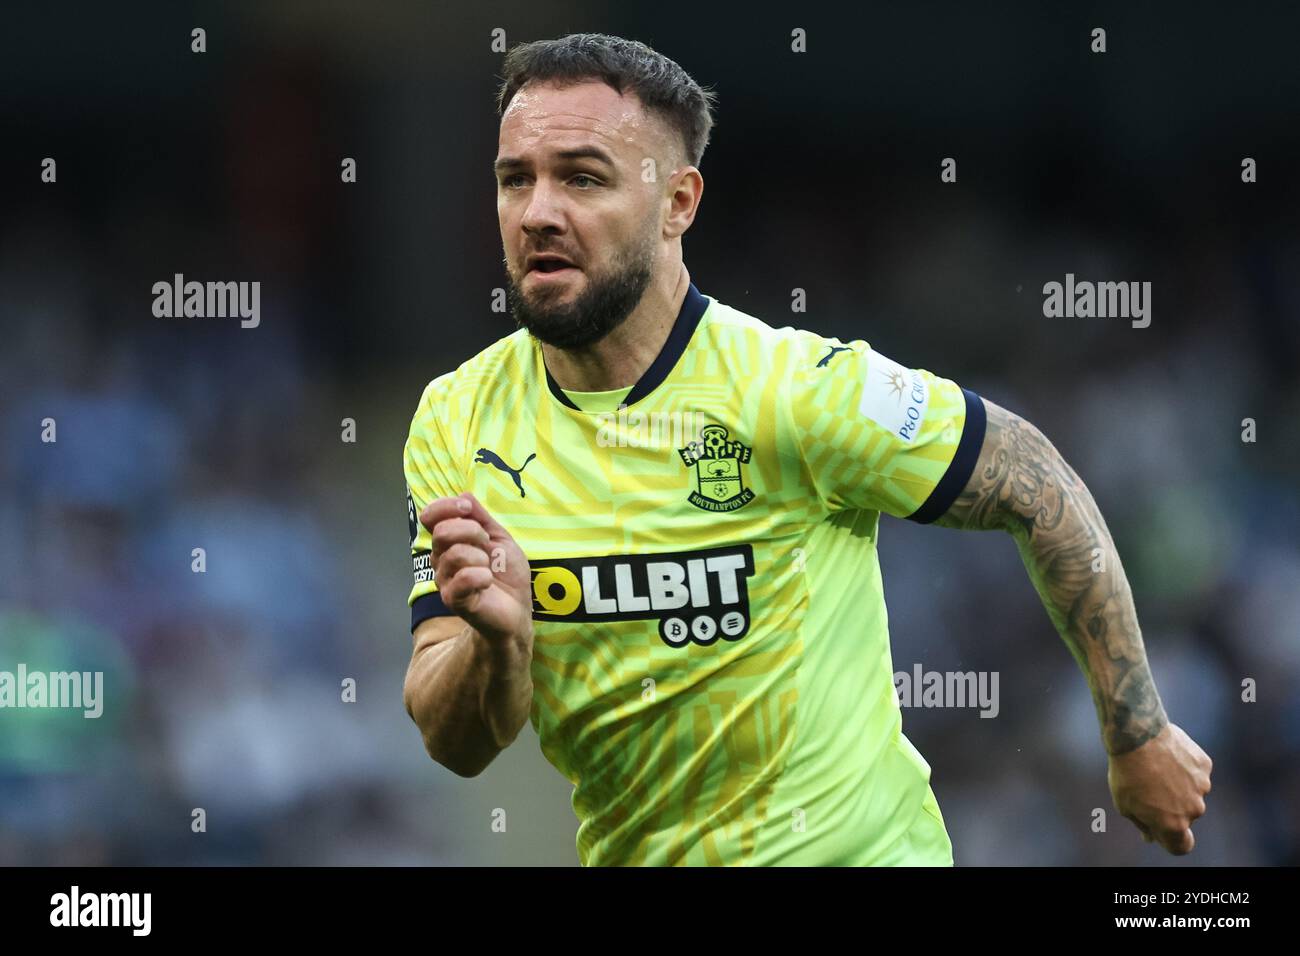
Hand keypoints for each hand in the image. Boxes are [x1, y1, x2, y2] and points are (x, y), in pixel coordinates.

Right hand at [420, 492, 532, 643]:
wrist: (516, 609)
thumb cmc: (506, 574)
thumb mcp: (499, 538)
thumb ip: (481, 517)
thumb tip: (464, 495)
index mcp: (449, 542)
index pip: (430, 516)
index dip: (446, 506)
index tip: (468, 508)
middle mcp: (441, 559)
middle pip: (442, 532)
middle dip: (472, 531)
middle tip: (487, 545)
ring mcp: (445, 580)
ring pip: (455, 554)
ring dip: (481, 557)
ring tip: (489, 568)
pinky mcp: (454, 600)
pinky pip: (462, 579)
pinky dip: (482, 576)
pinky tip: (488, 582)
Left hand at [1107, 722, 1211, 853]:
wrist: (1137, 736)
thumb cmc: (1127, 773)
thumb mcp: (1125, 804)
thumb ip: (1142, 823)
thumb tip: (1150, 836)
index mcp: (1173, 825)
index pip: (1181, 846)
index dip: (1170, 840)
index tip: (1161, 829)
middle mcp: (1193, 810)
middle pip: (1184, 816)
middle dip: (1170, 807)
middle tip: (1148, 787)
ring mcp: (1202, 787)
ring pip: (1192, 792)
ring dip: (1178, 785)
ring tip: (1156, 768)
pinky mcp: (1205, 766)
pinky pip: (1195, 772)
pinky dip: (1184, 767)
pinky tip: (1167, 755)